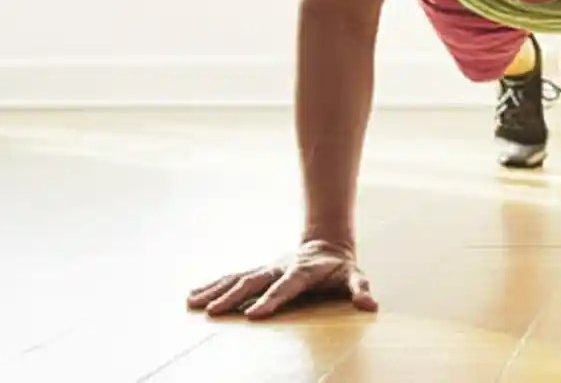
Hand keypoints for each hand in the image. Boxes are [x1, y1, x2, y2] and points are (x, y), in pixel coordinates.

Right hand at [186, 239, 377, 320]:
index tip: (253, 316)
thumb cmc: (340, 266)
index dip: (270, 301)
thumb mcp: (355, 276)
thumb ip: (360, 289)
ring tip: (191, 303)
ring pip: (237, 277)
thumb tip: (369, 305)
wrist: (326, 244)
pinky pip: (232, 277)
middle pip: (253, 281)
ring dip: (215, 290)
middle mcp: (279, 268)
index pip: (285, 288)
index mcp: (301, 271)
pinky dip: (213, 285)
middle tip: (211, 313)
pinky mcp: (258, 271)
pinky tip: (194, 296)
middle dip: (232, 297)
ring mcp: (266, 268)